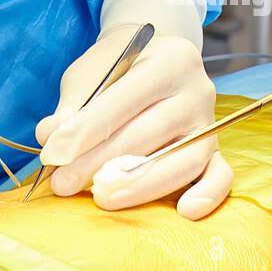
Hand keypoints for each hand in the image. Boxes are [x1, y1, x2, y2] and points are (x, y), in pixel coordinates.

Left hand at [35, 25, 230, 219]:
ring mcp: (209, 123)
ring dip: (138, 186)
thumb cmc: (121, 66)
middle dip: (98, 163)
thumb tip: (51, 137)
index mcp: (169, 60)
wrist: (159, 58)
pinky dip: (207, 196)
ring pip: (181, 162)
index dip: (84, 131)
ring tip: (101, 198)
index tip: (54, 155)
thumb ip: (73, 102)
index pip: (123, 100)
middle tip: (64, 184)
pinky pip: (220, 177)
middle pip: (148, 134)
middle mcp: (198, 90)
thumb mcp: (92, 70)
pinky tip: (184, 212)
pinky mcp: (216, 150)